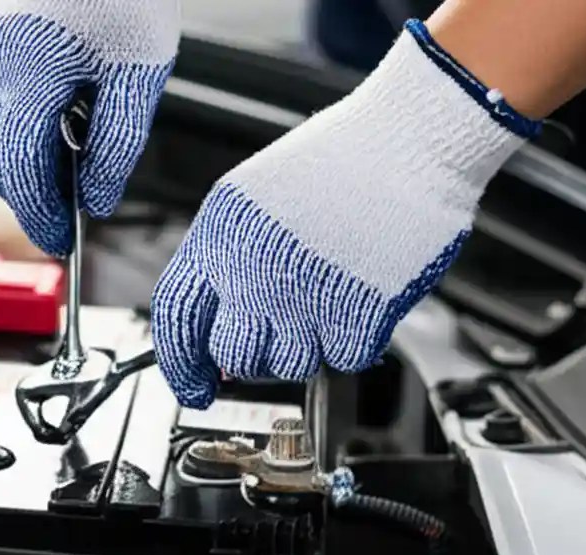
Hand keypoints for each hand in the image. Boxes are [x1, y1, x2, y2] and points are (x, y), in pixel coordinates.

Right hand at [0, 0, 180, 256]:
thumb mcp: (139, 73)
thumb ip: (118, 146)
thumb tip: (96, 202)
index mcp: (25, 71)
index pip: (20, 170)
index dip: (41, 214)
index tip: (63, 242)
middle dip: (31, 194)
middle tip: (70, 216)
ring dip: (26, 160)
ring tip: (76, 159)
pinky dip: (21, 126)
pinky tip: (61, 118)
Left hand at [151, 20, 539, 408]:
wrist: (410, 137)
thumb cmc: (341, 157)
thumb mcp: (252, 198)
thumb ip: (226, 260)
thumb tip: (217, 329)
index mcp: (219, 234)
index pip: (175, 321)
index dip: (182, 366)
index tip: (195, 388)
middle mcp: (252, 267)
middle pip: (232, 356)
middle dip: (253, 359)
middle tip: (277, 337)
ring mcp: (304, 292)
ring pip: (289, 365)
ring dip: (309, 346)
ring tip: (327, 298)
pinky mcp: (356, 310)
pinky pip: (344, 359)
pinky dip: (354, 340)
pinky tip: (359, 298)